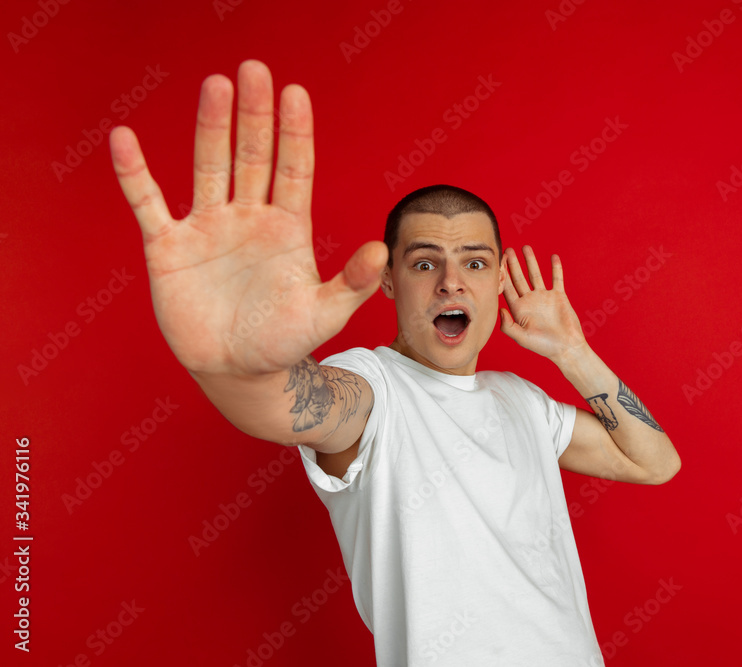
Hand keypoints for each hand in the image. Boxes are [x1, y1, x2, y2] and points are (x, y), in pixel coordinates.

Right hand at [110, 60, 386, 376]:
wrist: (238, 371)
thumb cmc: (284, 341)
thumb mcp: (323, 315)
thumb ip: (351, 283)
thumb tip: (381, 249)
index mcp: (287, 228)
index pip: (293, 168)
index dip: (294, 132)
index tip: (295, 93)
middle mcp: (248, 217)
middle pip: (251, 155)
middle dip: (254, 115)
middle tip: (254, 70)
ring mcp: (208, 228)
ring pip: (208, 167)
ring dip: (210, 128)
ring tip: (215, 86)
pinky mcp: (169, 247)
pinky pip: (149, 203)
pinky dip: (135, 174)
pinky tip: (124, 139)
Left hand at [500, 246, 588, 363]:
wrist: (566, 347)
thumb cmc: (544, 346)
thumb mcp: (522, 338)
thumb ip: (508, 326)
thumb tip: (499, 310)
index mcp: (519, 309)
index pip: (508, 288)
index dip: (502, 275)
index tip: (498, 262)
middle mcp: (530, 301)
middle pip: (519, 278)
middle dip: (513, 264)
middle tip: (507, 250)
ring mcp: (544, 297)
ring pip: (535, 275)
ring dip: (531, 261)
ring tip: (526, 247)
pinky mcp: (559, 296)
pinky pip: (557, 279)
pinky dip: (555, 268)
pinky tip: (553, 257)